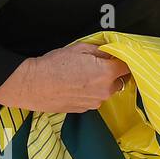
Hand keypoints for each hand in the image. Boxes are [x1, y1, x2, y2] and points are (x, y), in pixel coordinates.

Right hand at [0, 42, 130, 113]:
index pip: (128, 67)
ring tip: (81, 75)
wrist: (31, 85)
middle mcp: (104, 91)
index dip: (124, 60)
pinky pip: (94, 98)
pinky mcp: (84, 109)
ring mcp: (94, 102)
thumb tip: (111, 52)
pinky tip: (75, 85)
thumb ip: (101, 50)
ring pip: (106, 91)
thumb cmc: (53, 65)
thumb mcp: (80, 48)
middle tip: (97, 64)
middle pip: (120, 80)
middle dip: (112, 72)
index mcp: (106, 74)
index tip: (118, 57)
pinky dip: (90, 92)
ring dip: (101, 84)